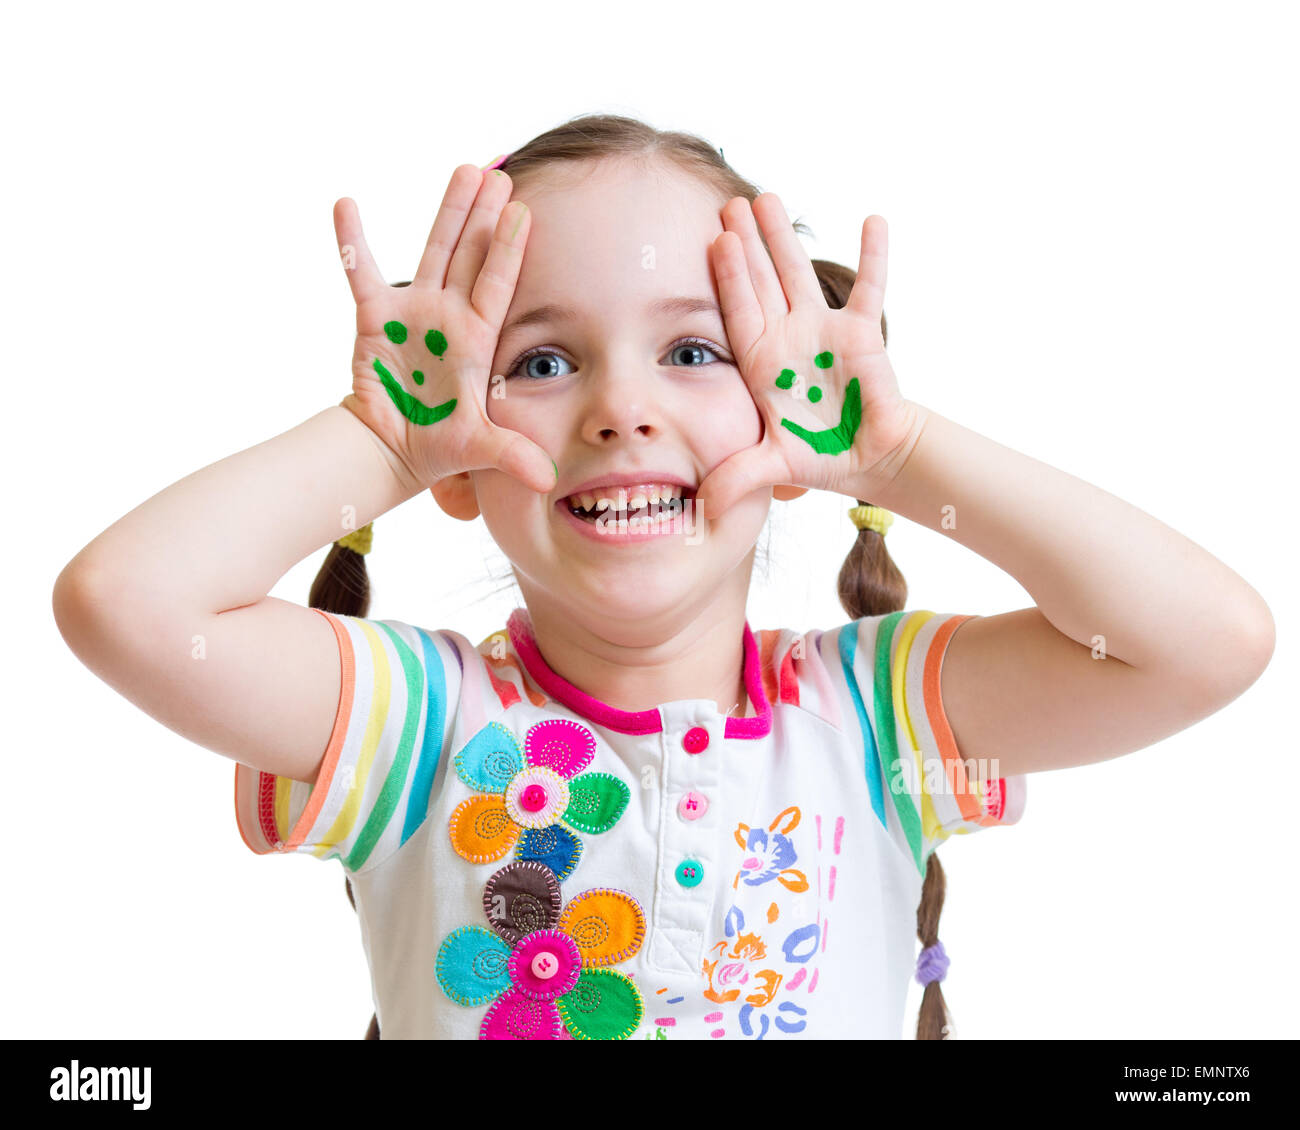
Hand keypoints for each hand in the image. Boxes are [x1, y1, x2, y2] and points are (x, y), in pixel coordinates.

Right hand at [333, 166, 555, 492]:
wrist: (395, 451)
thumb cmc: (441, 446)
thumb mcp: (480, 449)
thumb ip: (512, 455)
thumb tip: (548, 480)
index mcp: (477, 339)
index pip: (497, 285)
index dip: (509, 249)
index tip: (524, 211)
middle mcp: (449, 316)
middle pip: (470, 255)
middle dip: (482, 215)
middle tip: (498, 172)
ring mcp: (413, 313)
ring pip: (432, 251)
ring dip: (446, 212)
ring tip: (461, 170)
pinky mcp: (374, 319)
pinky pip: (362, 273)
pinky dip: (353, 242)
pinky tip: (347, 203)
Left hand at [695, 195, 922, 515]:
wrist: (866, 457)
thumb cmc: (819, 455)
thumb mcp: (773, 466)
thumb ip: (739, 478)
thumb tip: (705, 510)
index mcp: (760, 362)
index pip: (738, 312)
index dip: (729, 278)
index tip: (715, 241)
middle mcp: (786, 337)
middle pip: (762, 281)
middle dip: (747, 244)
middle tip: (729, 202)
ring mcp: (822, 329)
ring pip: (800, 272)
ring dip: (786, 237)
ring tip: (771, 197)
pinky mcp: (862, 332)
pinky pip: (869, 286)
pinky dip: (874, 255)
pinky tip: (873, 219)